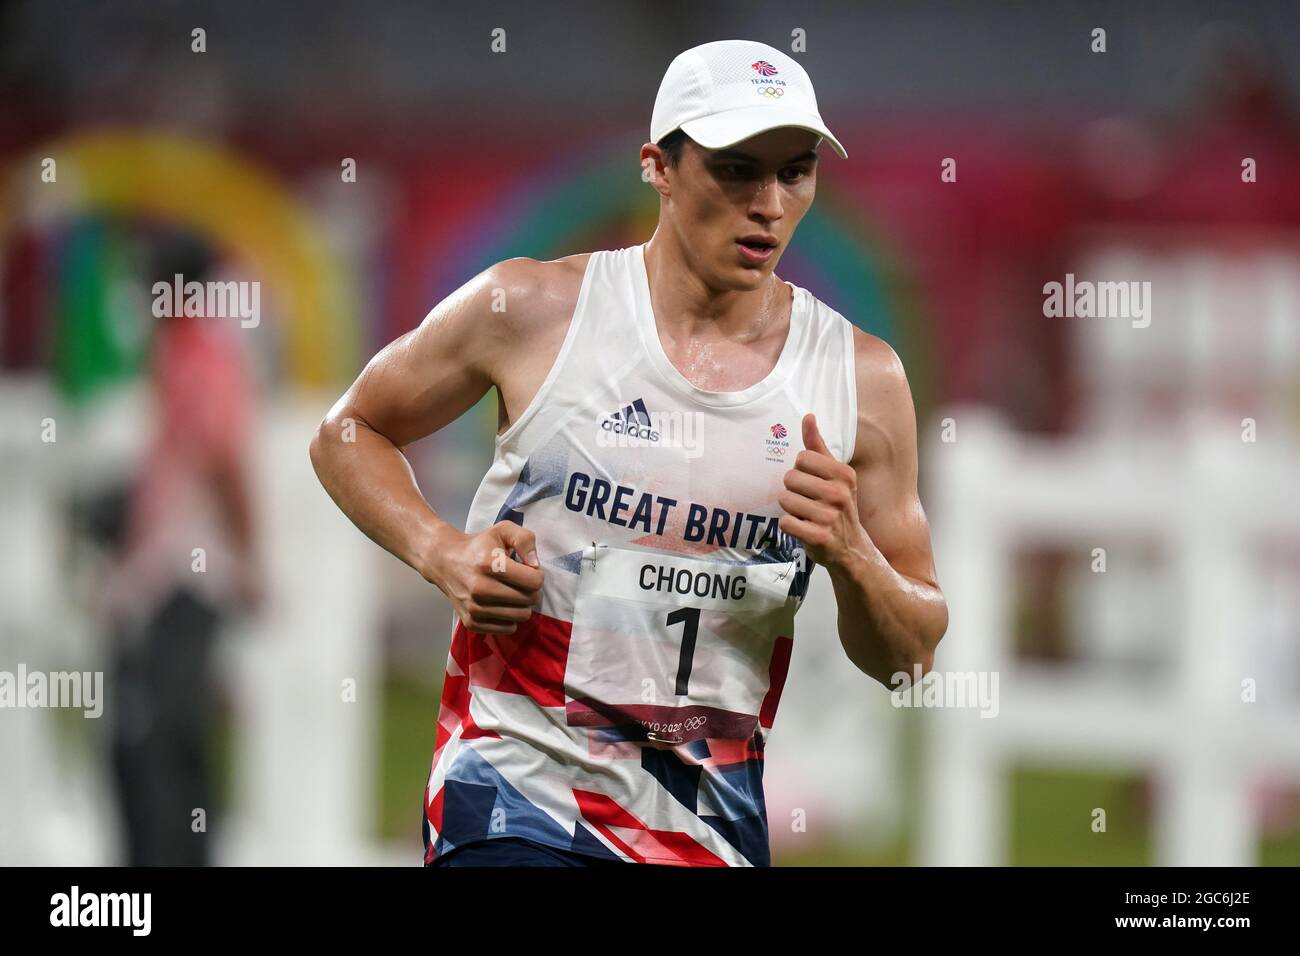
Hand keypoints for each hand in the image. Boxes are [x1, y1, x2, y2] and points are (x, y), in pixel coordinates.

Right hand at [426, 521, 544, 634]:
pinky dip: (509, 618)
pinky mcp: (472, 623)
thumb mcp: (503, 530)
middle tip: (519, 581)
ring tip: (510, 592)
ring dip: (521, 604)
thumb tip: (535, 565)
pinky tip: (500, 604)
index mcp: (490, 565)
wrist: (445, 561)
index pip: (534, 582)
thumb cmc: (479, 546)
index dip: (537, 574)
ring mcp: (475, 609)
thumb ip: (524, 539)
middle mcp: (481, 589)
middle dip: (530, 590)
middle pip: (529, 600)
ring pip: (521, 616)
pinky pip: (508, 628)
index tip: (527, 570)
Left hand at [777, 413, 868, 569]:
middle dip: (793, 491)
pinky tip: (803, 529)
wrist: (852, 548)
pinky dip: (789, 526)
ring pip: (784, 500)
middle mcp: (839, 493)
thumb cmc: (838, 507)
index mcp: (844, 474)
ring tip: (806, 516)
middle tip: (808, 502)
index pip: (802, 458)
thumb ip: (818, 446)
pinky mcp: (818, 537)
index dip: (801, 471)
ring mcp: (830, 516)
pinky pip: (785, 523)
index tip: (812, 484)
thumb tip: (808, 416)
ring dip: (790, 510)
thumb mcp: (834, 476)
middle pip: (789, 478)